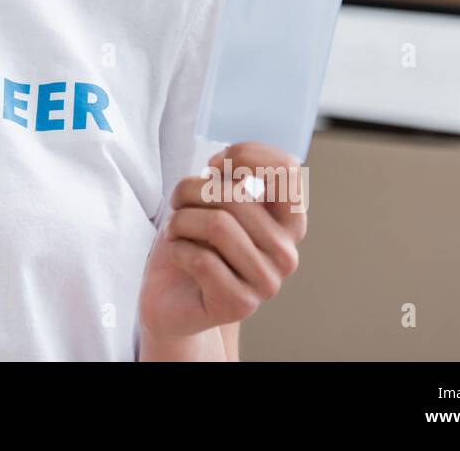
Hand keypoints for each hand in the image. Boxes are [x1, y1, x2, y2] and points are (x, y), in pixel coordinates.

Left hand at [138, 141, 307, 344]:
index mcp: (288, 222)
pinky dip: (177, 249)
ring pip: (218, 225)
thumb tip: (224, 163)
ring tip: (175, 229)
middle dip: (191, 190)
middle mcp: (286, 253)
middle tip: (177, 202)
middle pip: (237, 196)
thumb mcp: (211, 201)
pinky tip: (178, 256)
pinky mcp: (240, 304)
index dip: (244, 156)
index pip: (287, 170)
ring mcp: (267, 282)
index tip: (213, 166)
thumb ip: (228, 180)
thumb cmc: (193, 242)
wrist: (171, 297)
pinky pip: (202, 259)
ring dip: (181, 220)